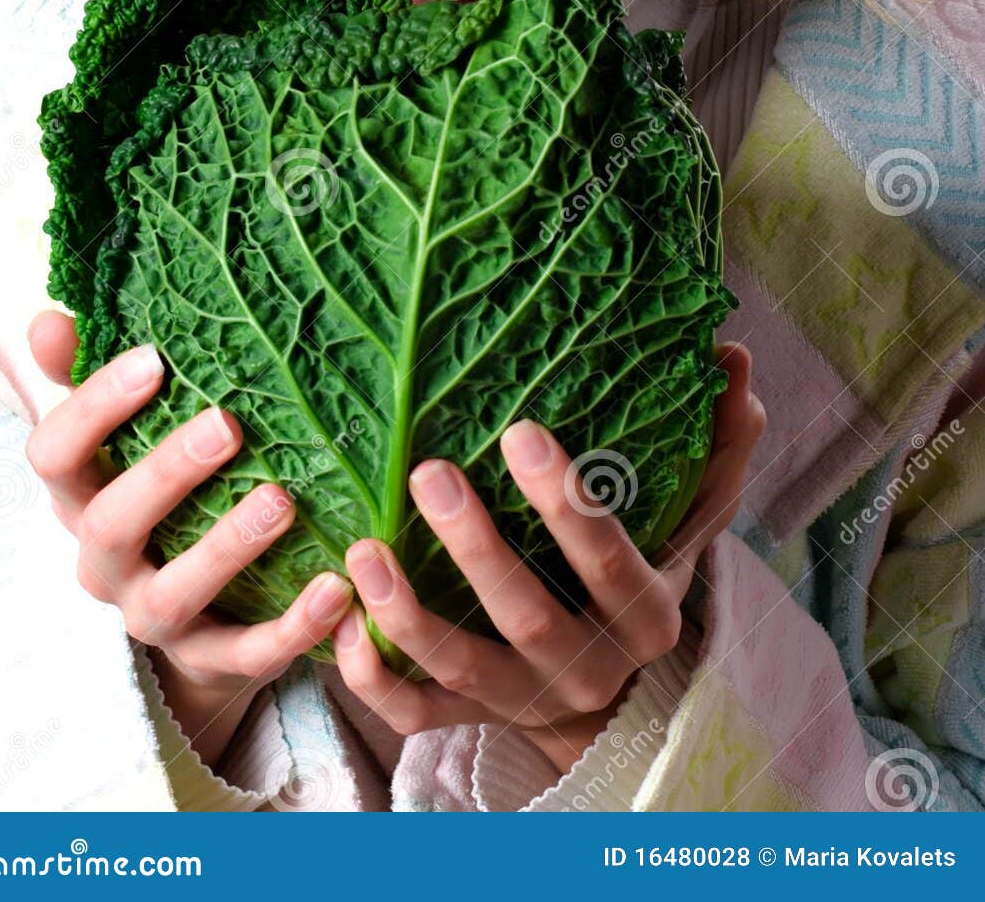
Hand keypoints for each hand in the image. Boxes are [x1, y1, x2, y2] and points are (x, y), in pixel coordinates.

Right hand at [24, 310, 353, 760]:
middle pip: (113, 523)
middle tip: (228, 424)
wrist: (198, 620)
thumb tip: (49, 318)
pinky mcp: (213, 660)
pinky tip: (338, 589)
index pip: (54, 455)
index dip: (94, 409)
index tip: (154, 359)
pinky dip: (293, 626)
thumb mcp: (125, 443)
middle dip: (167, 473)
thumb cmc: (163, 497)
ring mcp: (155, 617)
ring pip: (176, 592)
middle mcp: (104, 563)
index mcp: (80, 499)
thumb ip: (90, 380)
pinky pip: (248, 653)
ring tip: (282, 500)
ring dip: (227, 547)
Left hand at [330, 341, 764, 768]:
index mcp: (646, 613)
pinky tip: (342, 623)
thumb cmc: (643, 568)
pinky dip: (373, 677)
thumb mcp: (689, 516)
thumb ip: (717, 442)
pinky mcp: (468, 718)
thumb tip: (733, 357)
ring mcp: (522, 699)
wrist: (613, 693)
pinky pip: (413, 714)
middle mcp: (586, 666)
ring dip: (407, 612)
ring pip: (461, 668)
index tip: (520, 429)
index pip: (610, 561)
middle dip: (476, 549)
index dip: (566, 503)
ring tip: (363, 547)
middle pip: (528, 618)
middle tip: (429, 470)